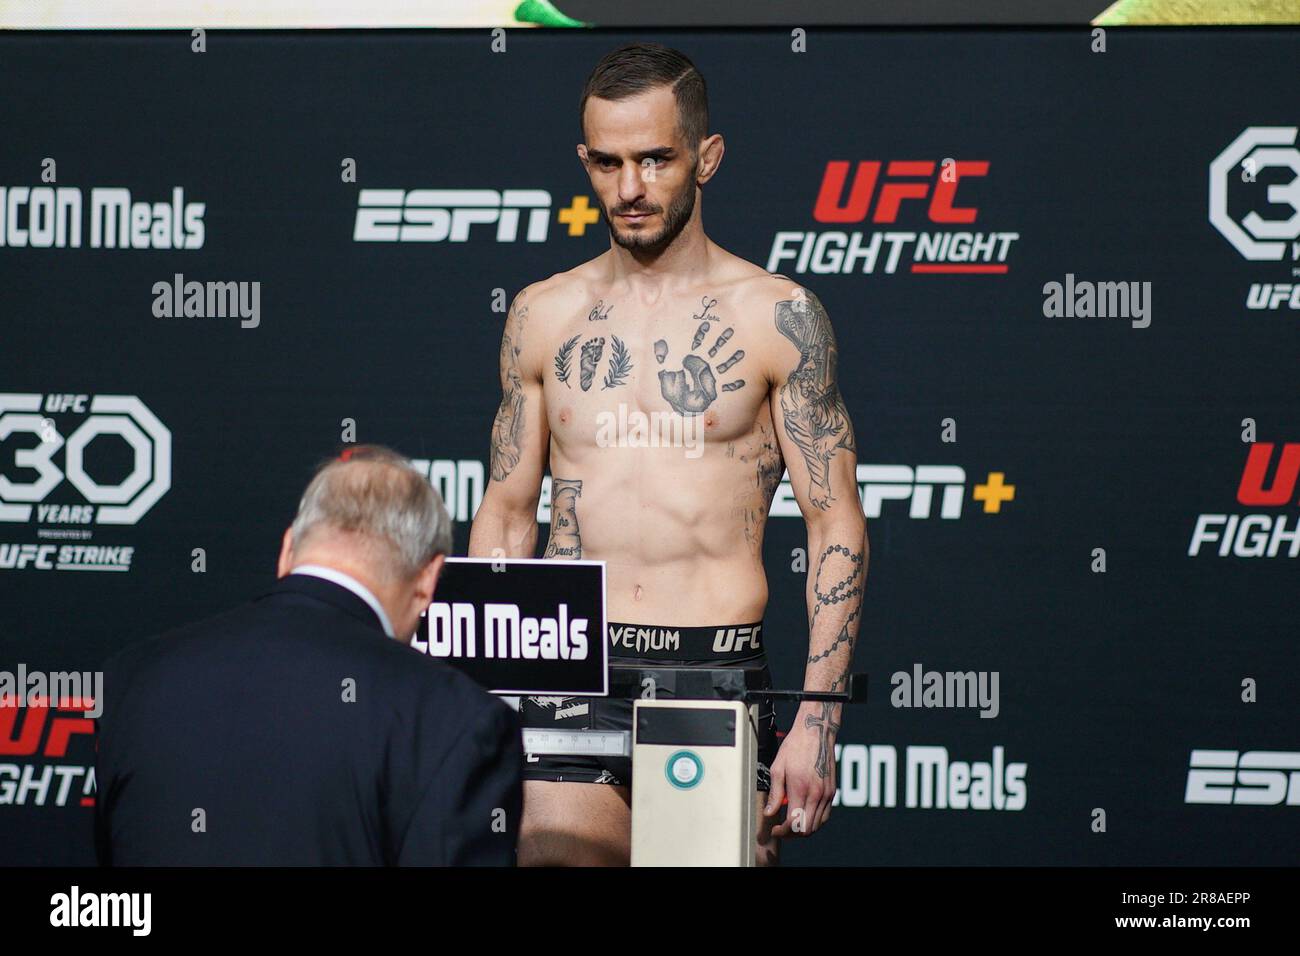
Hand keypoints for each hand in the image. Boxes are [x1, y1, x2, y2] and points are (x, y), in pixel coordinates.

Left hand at [764, 703, 836, 837]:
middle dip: (792, 834)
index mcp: (801, 789)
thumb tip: (769, 812)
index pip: (794, 824)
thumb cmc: (796, 746)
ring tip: (791, 823)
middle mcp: (817, 794)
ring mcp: (827, 794)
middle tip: (781, 829)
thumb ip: (775, 794)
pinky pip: (825, 816)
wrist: (816, 732)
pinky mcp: (832, 792)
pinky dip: (814, 821)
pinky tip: (804, 815)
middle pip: (807, 830)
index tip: (774, 829)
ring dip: (803, 830)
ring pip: (818, 826)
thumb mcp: (778, 768)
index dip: (782, 832)